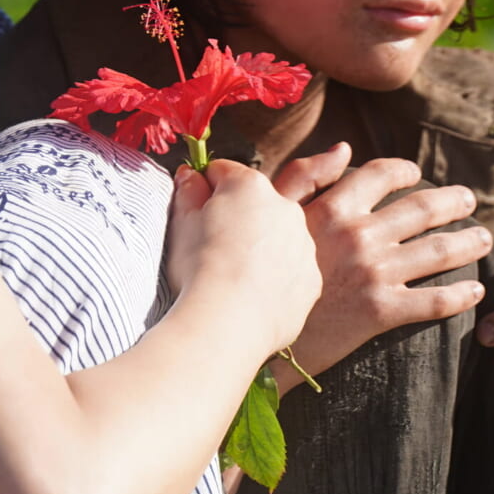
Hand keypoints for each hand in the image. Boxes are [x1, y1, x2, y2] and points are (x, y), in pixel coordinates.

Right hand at [166, 159, 321, 354]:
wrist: (228, 321)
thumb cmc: (199, 269)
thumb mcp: (182, 223)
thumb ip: (188, 191)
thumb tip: (191, 176)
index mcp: (250, 186)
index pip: (224, 172)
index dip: (205, 189)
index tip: (196, 210)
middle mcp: (286, 208)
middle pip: (257, 204)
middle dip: (239, 217)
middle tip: (214, 247)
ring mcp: (304, 245)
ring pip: (279, 238)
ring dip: (262, 248)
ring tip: (234, 277)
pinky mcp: (311, 279)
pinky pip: (292, 272)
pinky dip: (277, 279)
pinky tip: (253, 296)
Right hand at [268, 146, 491, 381]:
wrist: (248, 327)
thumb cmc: (254, 269)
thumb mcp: (270, 212)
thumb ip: (303, 175)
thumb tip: (342, 147)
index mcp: (333, 207)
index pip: (380, 175)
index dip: (404, 171)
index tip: (417, 174)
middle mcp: (360, 234)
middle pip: (422, 209)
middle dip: (453, 202)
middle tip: (469, 201)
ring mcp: (374, 272)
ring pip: (439, 251)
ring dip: (468, 243)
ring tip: (484, 240)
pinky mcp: (382, 311)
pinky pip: (434, 301)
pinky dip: (461, 295)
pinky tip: (475, 292)